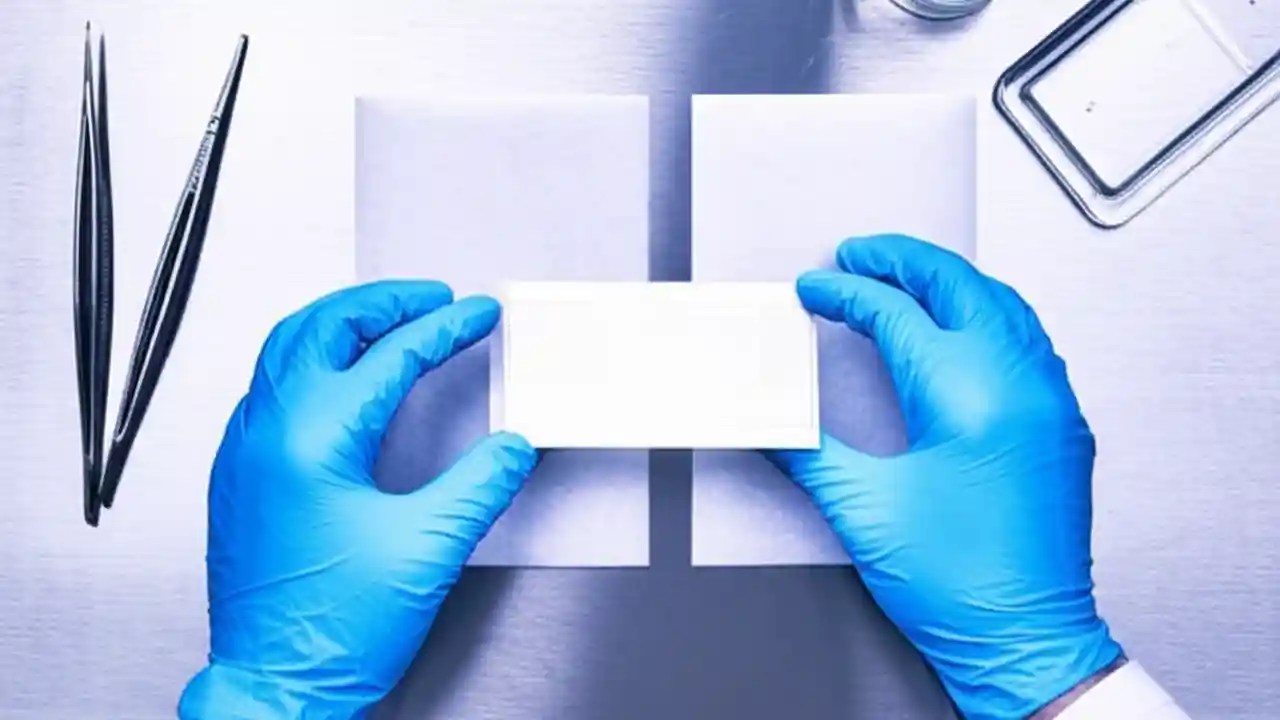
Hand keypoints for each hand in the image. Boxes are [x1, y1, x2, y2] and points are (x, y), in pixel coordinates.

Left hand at [178, 280, 537, 718]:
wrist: (274, 688)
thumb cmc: (330, 633)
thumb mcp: (427, 550)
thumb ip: (479, 485)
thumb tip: (512, 446)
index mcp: (313, 441)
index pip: (390, 357)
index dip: (444, 329)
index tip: (477, 315)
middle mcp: (267, 433)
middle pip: (324, 327)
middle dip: (384, 301)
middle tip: (431, 297)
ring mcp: (244, 452)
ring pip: (287, 348)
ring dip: (342, 321)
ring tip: (389, 318)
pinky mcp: (239, 475)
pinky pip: (270, 385)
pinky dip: (312, 358)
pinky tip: (339, 374)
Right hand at [769, 235, 1121, 719]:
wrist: (1027, 642)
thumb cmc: (962, 589)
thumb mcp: (864, 511)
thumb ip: (809, 450)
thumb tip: (770, 418)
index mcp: (967, 396)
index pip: (896, 314)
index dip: (846, 294)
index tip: (816, 289)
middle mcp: (1019, 385)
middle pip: (958, 285)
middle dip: (900, 260)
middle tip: (858, 255)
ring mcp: (1049, 400)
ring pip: (1000, 304)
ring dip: (947, 280)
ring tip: (901, 276)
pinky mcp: (1062, 422)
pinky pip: (1028, 337)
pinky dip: (985, 312)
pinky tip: (960, 323)